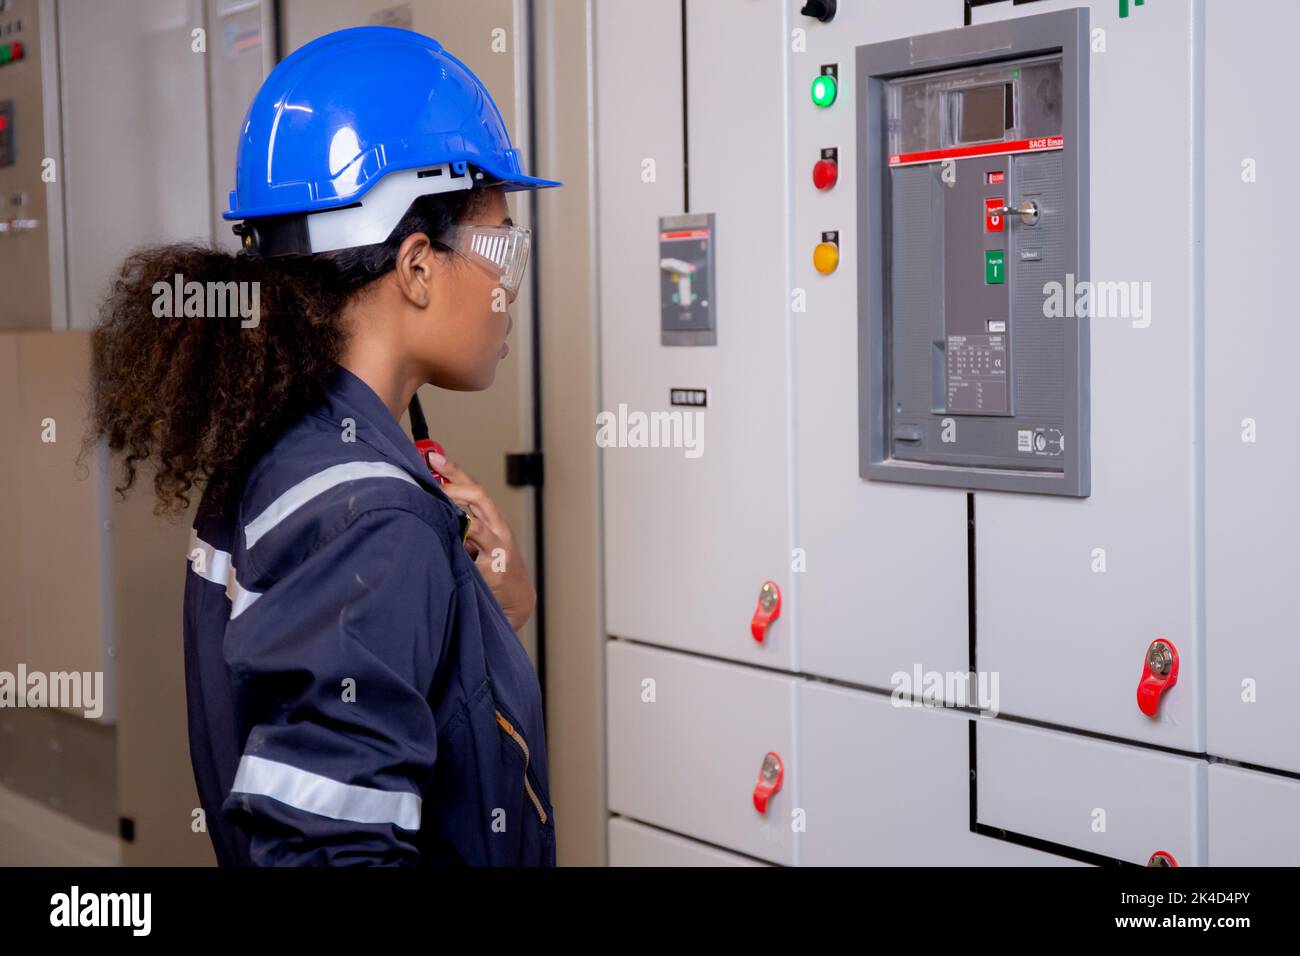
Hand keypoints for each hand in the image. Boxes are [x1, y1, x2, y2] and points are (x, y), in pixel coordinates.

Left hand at [427, 451, 535, 631]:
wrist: (518, 596)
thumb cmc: (495, 561)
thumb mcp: (482, 538)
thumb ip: (462, 522)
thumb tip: (429, 503)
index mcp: (493, 517)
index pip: (474, 486)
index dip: (454, 470)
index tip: (433, 457)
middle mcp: (498, 527)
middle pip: (479, 497)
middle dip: (453, 487)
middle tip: (430, 482)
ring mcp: (497, 548)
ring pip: (475, 526)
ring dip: (454, 517)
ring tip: (435, 508)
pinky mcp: (492, 570)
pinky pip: (469, 558)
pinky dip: (454, 553)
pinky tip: (439, 551)